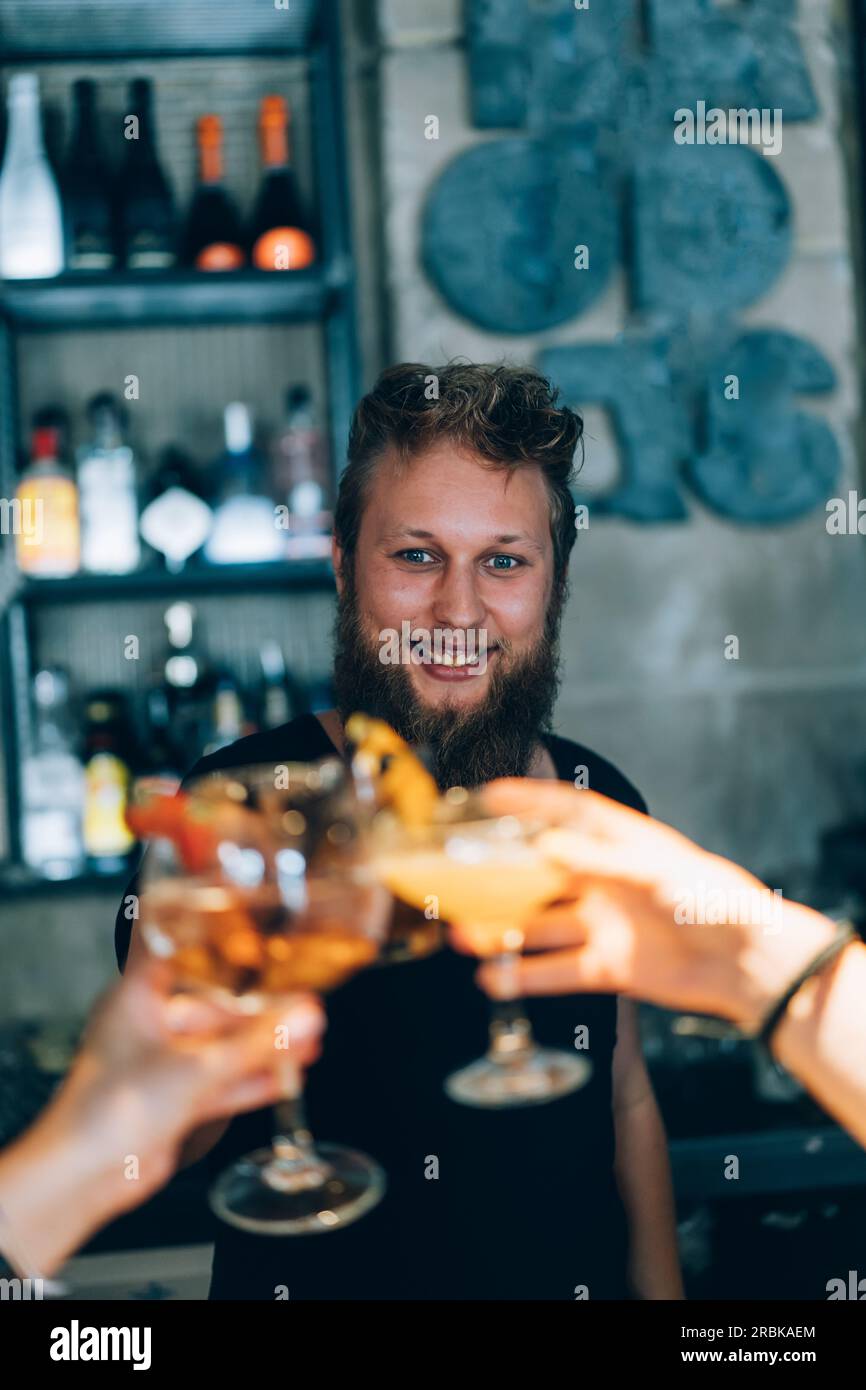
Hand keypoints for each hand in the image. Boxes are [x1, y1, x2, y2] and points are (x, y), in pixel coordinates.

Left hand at [43, 955, 324, 1216]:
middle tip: (302, 1008)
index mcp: (136, 997)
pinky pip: (218, 1082)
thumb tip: (305, 1017)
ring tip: (307, 1040)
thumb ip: (257, 1044)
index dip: (225, 947)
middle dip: (259, 1014)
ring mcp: (159, 1065)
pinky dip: (249, 1080)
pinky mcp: (170, 1101)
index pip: (185, 956)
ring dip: (260, 1049)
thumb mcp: (197, 1068)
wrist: (82, 1177)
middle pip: (214, 1008)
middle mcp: (147, 1025)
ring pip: (220, 1049)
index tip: (265, 942)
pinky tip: (285, 1077)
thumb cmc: (111, 1110)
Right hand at [450, 779, 835, 1030]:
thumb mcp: (655, 873)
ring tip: (462, 935)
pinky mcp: (607, 965)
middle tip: (455, 875)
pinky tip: (493, 980)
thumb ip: (598, 861)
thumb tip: (543, 847)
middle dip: (499, 874)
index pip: (565, 813)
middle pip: (541, 872)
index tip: (487, 796)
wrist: (747, 965)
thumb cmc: (713, 902)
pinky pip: (557, 969)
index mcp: (620, 844)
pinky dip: (525, 976)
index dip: (527, 802)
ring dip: (501, 930)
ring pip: (539, 924)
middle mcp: (604, 881)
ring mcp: (603, 923)